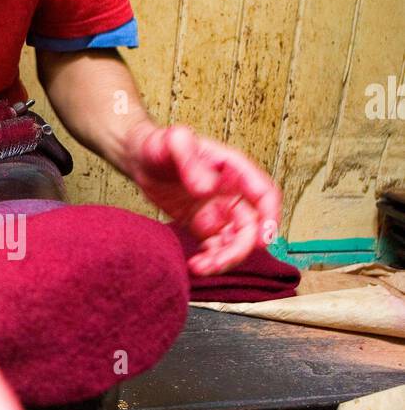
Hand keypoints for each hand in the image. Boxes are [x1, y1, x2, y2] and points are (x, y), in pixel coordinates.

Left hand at [123, 122, 281, 275]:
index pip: (264, 194)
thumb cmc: (160, 144)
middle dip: (239, 249)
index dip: (270, 217)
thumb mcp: (173, 141)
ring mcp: (219, 209)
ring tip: (201, 267)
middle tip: (217, 263)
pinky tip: (195, 265)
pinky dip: (211, 260)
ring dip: (224, 259)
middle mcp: (231, 191)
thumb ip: (189, 160)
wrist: (139, 157)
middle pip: (251, 226)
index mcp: (234, 169)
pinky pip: (216, 246)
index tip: (263, 240)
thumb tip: (207, 189)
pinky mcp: (203, 224)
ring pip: (235, 241)